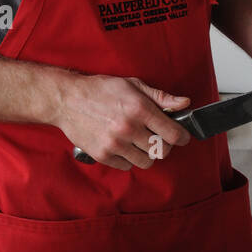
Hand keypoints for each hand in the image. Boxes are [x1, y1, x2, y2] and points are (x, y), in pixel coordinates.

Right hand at [54, 74, 191, 171]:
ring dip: (146, 153)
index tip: (182, 137)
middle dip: (163, 145)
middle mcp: (129, 128)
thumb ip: (161, 97)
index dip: (182, 137)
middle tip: (156, 137)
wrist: (67, 100)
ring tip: (138, 141)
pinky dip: (128, 158)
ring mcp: (115, 144)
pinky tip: (122, 145)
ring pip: (146, 162)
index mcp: (139, 108)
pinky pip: (127, 166)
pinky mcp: (103, 155)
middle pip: (162, 151)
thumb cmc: (101, 90)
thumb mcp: (133, 85)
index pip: (173, 134)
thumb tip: (185, 103)